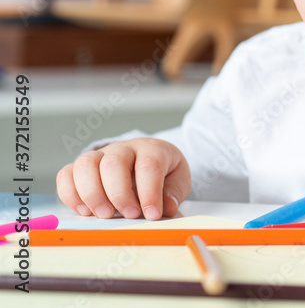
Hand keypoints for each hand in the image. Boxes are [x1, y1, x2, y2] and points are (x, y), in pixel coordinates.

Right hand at [56, 138, 190, 219]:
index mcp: (152, 149)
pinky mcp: (81, 167)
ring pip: (86, 165)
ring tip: (104, 215)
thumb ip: (174, 192)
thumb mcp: (178, 179)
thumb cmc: (164, 173)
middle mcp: (124, 148)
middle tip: (128, 215)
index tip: (152, 215)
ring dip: (92, 193)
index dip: (150, 192)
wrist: (149, 159)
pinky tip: (84, 211)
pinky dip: (70, 194)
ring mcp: (100, 155)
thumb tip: (167, 208)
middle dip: (119, 193)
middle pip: (114, 163)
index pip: (149, 166)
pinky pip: (66, 174)